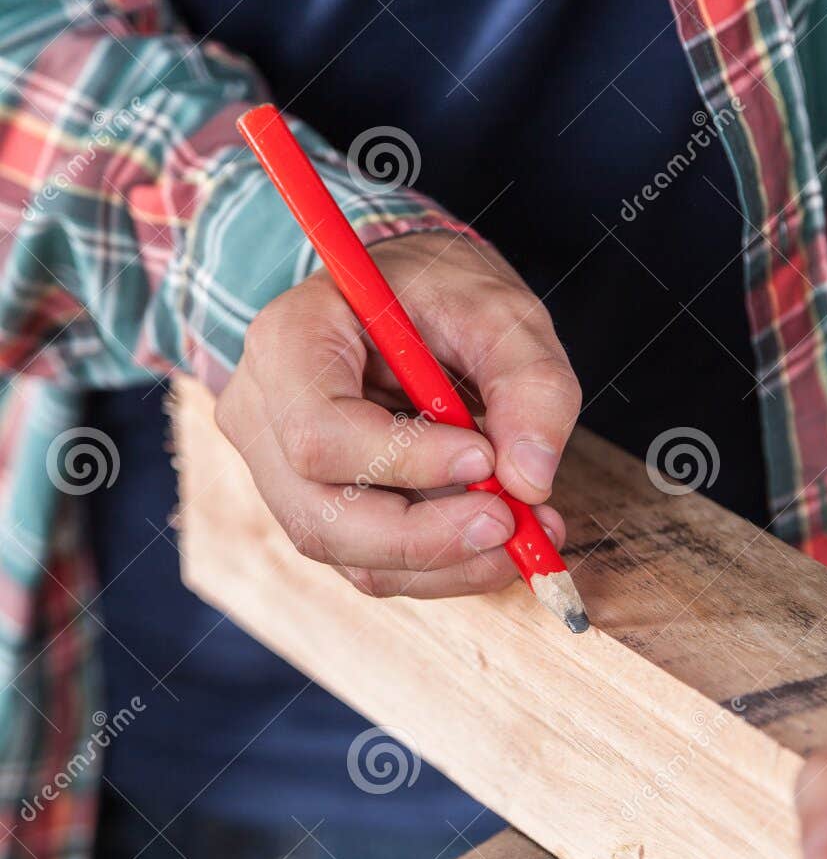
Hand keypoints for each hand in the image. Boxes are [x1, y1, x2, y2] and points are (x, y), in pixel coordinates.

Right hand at [216, 232, 580, 598]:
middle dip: (429, 537)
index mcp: (287, 342)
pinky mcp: (319, 513)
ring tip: (528, 532)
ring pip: (354, 556)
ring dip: (450, 560)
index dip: (403, 461)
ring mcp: (280, 475)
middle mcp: (263, 417)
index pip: (318, 433)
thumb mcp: (499, 310)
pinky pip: (376, 564)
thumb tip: (530, 482)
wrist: (410, 305)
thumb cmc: (443, 294)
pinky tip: (499, 535)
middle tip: (514, 525)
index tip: (483, 457)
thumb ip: (528, 382)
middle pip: (323, 518)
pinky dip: (446, 563)